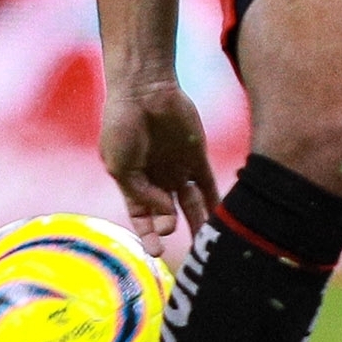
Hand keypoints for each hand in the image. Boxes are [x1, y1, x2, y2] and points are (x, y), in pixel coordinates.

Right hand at [99, 67, 217, 256]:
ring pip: (192, 204)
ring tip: (207, 242)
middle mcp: (157, 177)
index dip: (148, 234)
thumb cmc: (121, 126)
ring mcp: (177, 167)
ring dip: (198, 223)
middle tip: (172, 229)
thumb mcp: (119, 166)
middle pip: (169, 213)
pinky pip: (208, 185)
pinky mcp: (197, 156)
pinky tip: (221, 219)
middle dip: (171, 226)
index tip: (156, 251)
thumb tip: (167, 214)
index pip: (142, 216)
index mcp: (133, 181)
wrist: (142, 90)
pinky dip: (214, 202)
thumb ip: (142, 194)